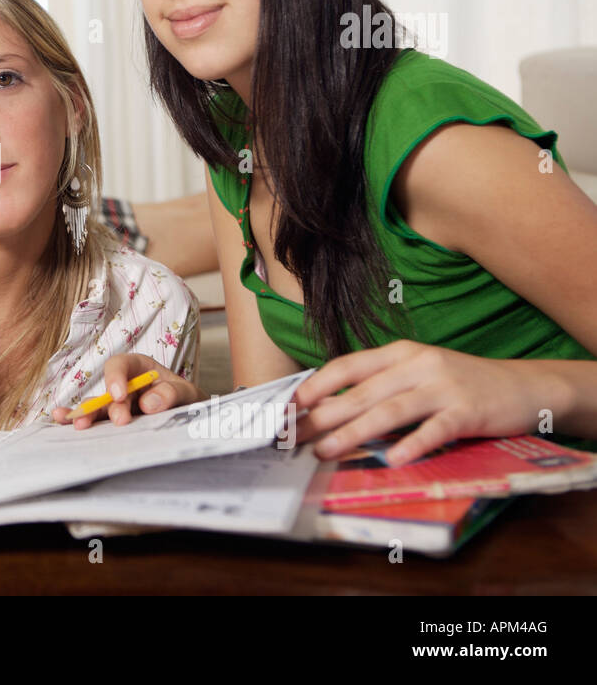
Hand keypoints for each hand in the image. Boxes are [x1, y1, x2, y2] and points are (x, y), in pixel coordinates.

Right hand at [53, 353, 203, 428]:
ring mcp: (115, 406)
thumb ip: (171, 393)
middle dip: (109, 406)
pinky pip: (94, 420)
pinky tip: (62, 420)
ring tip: (79, 424)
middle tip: (120, 421)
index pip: (121, 364)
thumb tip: (148, 403)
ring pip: (96, 407)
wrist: (192, 421)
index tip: (119, 394)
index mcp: (139, 368)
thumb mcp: (187, 393)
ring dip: (87, 414)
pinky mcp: (112, 423)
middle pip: (106, 391)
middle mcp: (123, 386)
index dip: (116, 377)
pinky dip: (77, 419)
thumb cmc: (186, 401)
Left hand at [293, 340, 552, 464]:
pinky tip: (391, 459)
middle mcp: (417, 365)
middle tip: (294, 437)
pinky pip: (435, 429)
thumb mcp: (417, 374)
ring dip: (353, 433)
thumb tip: (330, 409)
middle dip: (322, 416)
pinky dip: (412, 444)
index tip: (288, 405)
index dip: (315, 385)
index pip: (347, 366)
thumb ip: (380, 386)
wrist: (524, 386)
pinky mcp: (468, 411)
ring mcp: (444, 386)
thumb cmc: (460, 384)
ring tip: (326, 451)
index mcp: (399, 353)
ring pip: (389, 410)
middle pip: (361, 392)